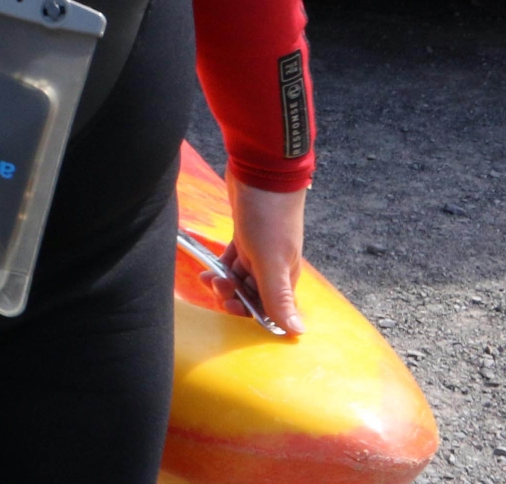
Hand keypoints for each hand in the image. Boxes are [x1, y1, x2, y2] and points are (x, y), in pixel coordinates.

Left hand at [222, 177, 307, 334]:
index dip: (251, 314)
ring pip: (241, 278)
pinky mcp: (245, 236)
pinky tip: (208, 268)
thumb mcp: (271, 261)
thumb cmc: (268, 218)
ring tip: (208, 278)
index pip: (272, 309)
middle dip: (233, 297)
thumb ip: (279, 297)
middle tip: (217, 287)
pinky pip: (233, 260)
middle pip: (253, 294)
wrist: (260, 173)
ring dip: (224, 282)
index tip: (232, 307)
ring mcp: (260, 250)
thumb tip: (297, 332)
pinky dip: (221, 266)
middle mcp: (275, 266)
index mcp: (286, 276)